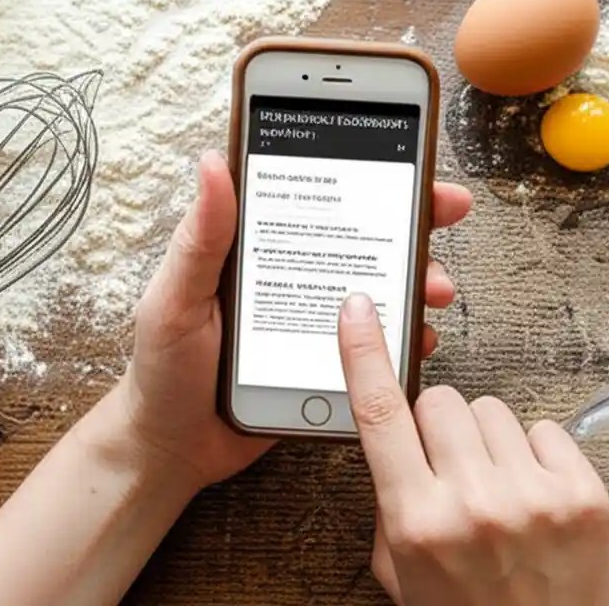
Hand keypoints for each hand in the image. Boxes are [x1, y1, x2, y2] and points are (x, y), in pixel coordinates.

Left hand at [113, 151, 473, 489]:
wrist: (172, 449)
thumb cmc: (163, 369)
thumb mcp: (176, 298)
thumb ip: (202, 237)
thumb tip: (212, 162)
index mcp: (256, 248)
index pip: (316, 197)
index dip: (362, 173)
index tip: (408, 159)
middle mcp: (294, 277)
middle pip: (361, 236)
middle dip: (412, 219)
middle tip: (445, 213)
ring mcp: (315, 320)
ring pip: (379, 289)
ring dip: (416, 280)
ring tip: (434, 288)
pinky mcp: (330, 364)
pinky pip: (377, 346)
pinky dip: (403, 340)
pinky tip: (417, 340)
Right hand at [338, 293, 608, 605]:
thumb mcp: (401, 572)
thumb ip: (391, 502)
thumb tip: (399, 440)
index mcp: (416, 521)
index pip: (380, 413)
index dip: (363, 352)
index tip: (358, 310)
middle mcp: (473, 502)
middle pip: (439, 401)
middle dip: (435, 426)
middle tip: (447, 469)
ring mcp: (533, 496)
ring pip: (491, 409)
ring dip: (486, 440)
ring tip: (496, 491)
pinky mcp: (584, 494)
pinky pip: (544, 428)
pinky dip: (534, 454)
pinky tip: (532, 495)